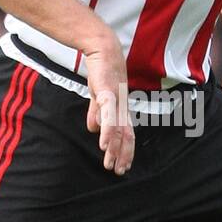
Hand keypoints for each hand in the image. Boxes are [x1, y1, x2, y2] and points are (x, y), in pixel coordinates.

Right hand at [83, 33, 134, 174]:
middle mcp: (122, 107)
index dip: (126, 151)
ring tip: (110, 164)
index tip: (123, 166)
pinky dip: (107, 132)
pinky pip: (108, 117)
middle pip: (126, 136)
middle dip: (123, 155)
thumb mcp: (98, 96)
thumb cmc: (102, 72)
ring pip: (118, 130)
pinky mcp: (106, 94)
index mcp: (121, 109)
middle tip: (119, 171)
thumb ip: (96, 112)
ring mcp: (116, 101)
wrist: (102, 50)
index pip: (127, 134)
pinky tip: (104, 145)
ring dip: (115, 149)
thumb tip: (94, 129)